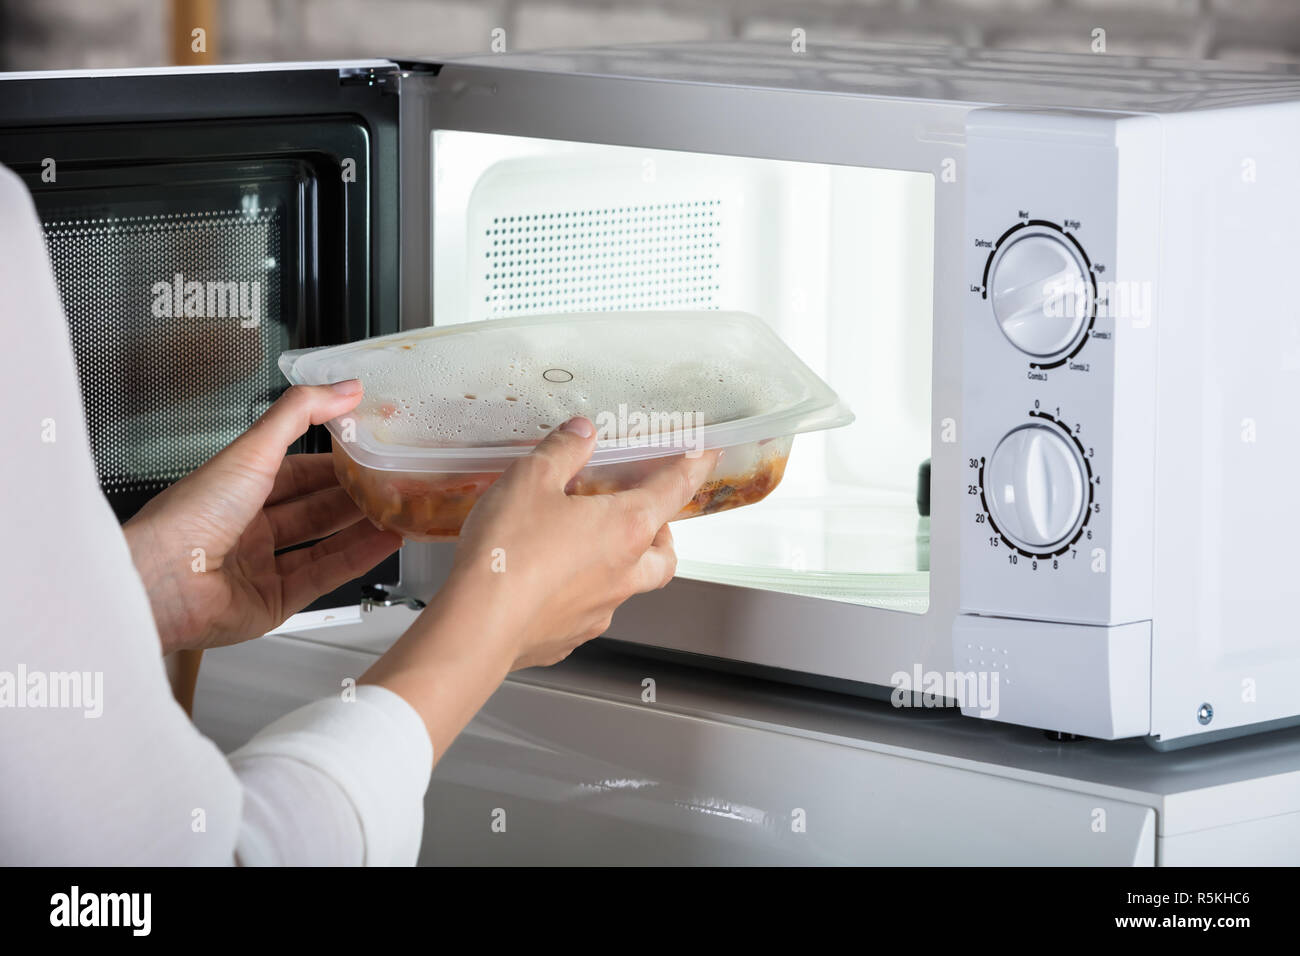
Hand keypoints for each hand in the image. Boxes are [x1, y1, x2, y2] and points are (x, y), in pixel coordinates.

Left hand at [124, 382, 401, 653]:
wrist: (164, 581)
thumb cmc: (190, 515)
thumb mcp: (253, 449)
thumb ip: (300, 414)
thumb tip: (343, 388)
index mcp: (235, 489)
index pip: (297, 472)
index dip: (334, 462)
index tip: (369, 451)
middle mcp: (247, 528)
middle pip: (314, 509)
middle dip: (354, 497)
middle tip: (391, 484)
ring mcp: (260, 566)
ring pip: (324, 543)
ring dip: (361, 528)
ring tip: (396, 512)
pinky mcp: (272, 602)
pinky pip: (323, 576)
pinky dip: (357, 559)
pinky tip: (382, 543)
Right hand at [361, 416, 717, 760]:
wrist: (477, 626)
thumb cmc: (507, 554)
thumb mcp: (530, 479)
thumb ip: (562, 451)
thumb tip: (581, 432)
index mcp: (625, 527)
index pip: (673, 490)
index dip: (692, 468)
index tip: (704, 457)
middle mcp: (623, 574)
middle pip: (664, 555)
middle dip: (662, 535)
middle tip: (646, 518)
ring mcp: (599, 611)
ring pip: (628, 588)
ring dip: (621, 567)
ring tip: (586, 548)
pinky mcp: (568, 637)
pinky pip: (587, 613)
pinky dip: (580, 595)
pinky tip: (548, 583)